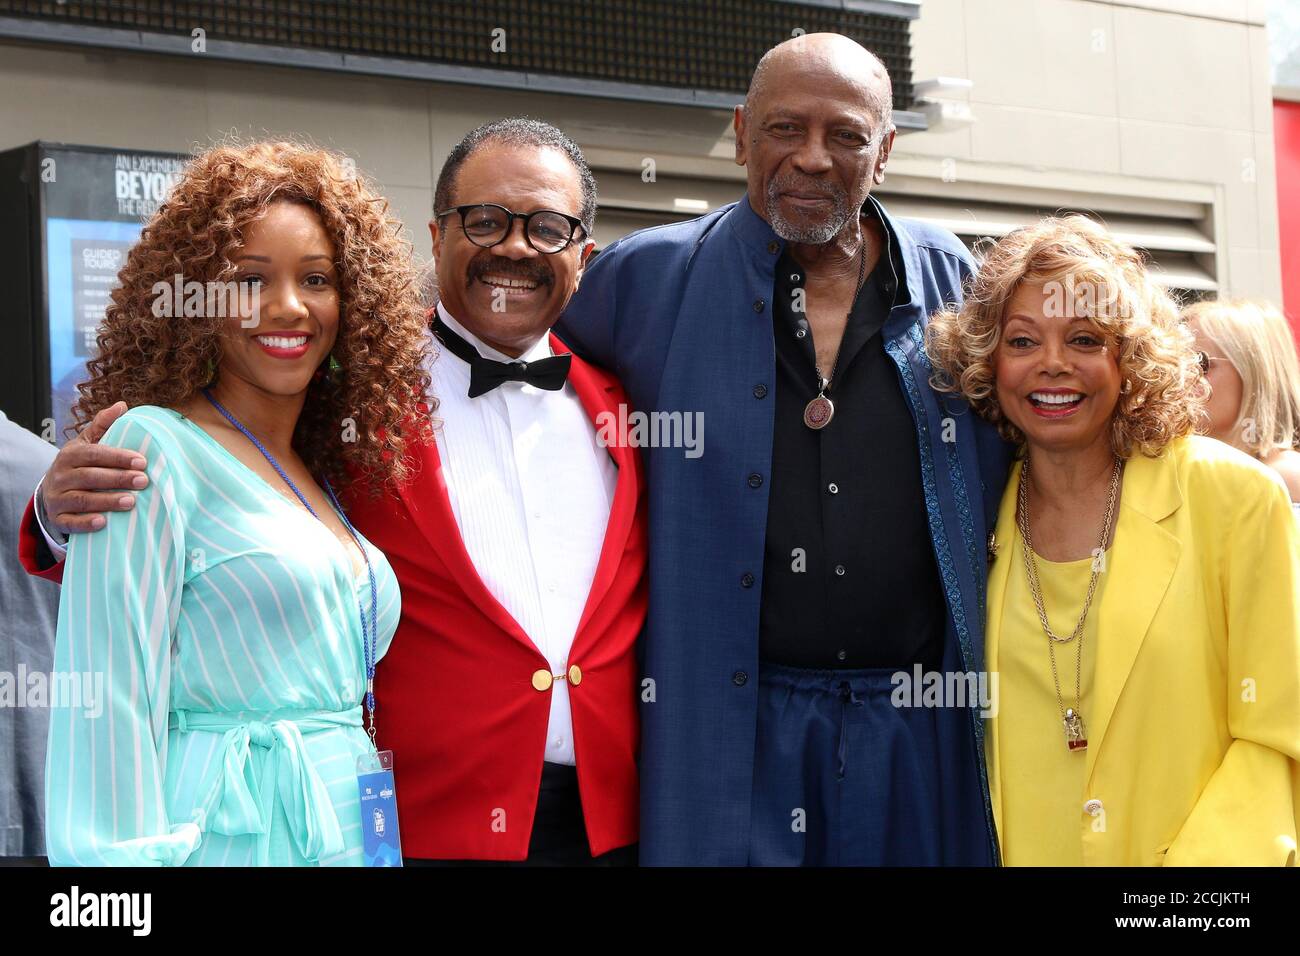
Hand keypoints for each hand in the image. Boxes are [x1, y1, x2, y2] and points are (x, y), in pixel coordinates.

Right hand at [40, 402, 148, 534]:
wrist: (53, 490)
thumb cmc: (79, 464)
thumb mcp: (87, 443)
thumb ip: (103, 425)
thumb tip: (122, 405)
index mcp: (71, 454)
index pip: (95, 454)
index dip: (118, 457)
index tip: (142, 461)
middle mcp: (60, 475)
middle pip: (90, 476)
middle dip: (118, 479)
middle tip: (143, 481)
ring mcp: (57, 497)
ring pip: (82, 499)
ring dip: (107, 501)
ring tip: (131, 502)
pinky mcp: (57, 517)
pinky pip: (70, 521)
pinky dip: (86, 523)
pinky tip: (103, 523)